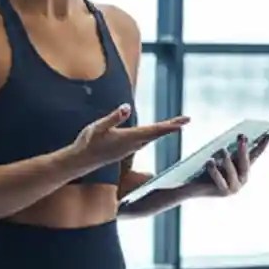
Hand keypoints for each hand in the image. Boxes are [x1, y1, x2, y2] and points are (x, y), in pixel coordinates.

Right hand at [70, 104, 189, 167]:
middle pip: (156, 134)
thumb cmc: (88, 143)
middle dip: (172, 126)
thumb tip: (127, 107)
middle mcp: (133, 144)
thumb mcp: (98, 127)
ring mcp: (130, 147)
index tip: (184, 122)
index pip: (154, 130)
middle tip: (187, 119)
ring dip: (165, 130)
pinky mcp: (126, 148)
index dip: (170, 126)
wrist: (81, 161)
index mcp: (129, 138)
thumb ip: (113, 118)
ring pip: (152, 137)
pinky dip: (155, 134)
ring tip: (177, 124)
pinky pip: (145, 139)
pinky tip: (158, 132)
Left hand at [189, 132, 268, 198]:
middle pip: (245, 163)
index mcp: (243, 168)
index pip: (255, 154)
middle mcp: (242, 179)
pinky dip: (214, 170)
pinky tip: (209, 161)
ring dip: (227, 160)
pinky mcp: (223, 192)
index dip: (262, 145)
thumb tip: (240, 138)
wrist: (192, 186)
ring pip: (233, 172)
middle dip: (243, 149)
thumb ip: (230, 149)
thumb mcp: (219, 156)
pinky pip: (219, 180)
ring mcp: (234, 187)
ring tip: (222, 150)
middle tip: (241, 136)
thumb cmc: (206, 168)